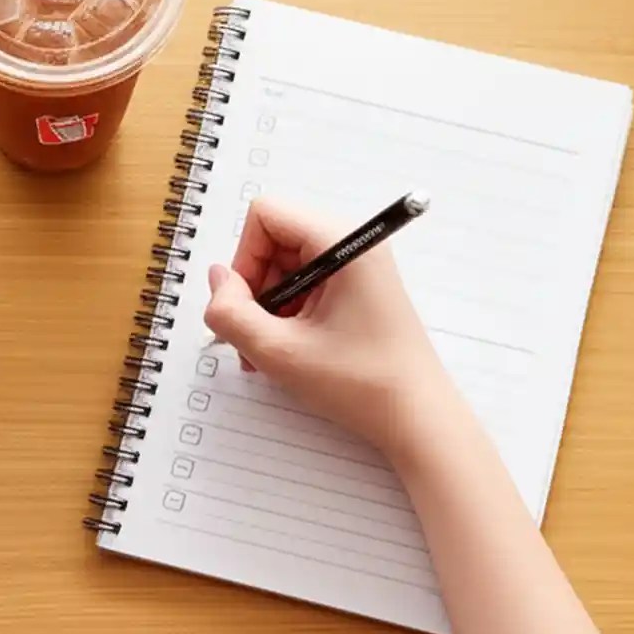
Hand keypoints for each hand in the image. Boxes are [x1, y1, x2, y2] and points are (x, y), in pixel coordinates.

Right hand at [203, 198, 465, 459]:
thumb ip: (231, 312)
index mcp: (342, 243)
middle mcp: (352, 244)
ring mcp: (356, 268)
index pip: (266, 215)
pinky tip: (285, 352)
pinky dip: (285, 315)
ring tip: (266, 353)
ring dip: (265, 308)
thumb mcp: (278, 351)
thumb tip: (217, 280)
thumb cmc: (361, 384)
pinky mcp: (356, 290)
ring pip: (285, 267)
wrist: (417, 418)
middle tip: (251, 337)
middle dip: (253, 288)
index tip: (245, 304)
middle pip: (274, 240)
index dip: (244, 257)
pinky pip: (304, 286)